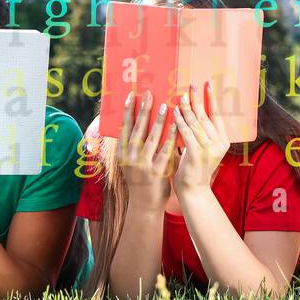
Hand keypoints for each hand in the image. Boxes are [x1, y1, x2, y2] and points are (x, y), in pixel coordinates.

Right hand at [119, 90, 176, 207]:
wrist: (144, 205)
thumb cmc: (140, 179)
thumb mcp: (130, 162)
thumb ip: (133, 145)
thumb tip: (138, 121)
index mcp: (122, 153)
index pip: (124, 127)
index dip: (128, 111)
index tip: (132, 95)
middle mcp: (130, 158)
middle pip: (137, 129)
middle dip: (143, 110)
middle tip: (149, 94)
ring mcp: (143, 165)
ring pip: (151, 138)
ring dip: (158, 121)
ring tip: (166, 105)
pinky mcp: (157, 172)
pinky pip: (165, 151)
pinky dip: (171, 137)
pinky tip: (177, 126)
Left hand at [172, 82, 230, 199]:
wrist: (193, 190)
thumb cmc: (194, 167)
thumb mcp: (202, 147)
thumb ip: (201, 132)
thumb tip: (194, 110)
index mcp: (223, 141)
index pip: (218, 115)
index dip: (212, 99)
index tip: (208, 84)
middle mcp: (219, 144)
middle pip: (206, 116)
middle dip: (197, 99)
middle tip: (190, 86)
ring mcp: (209, 150)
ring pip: (196, 123)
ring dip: (186, 108)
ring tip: (180, 96)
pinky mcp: (197, 154)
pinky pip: (187, 133)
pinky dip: (180, 122)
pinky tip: (174, 113)